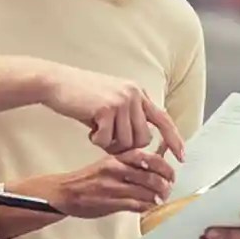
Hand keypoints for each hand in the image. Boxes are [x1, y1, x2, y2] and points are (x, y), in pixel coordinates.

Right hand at [41, 63, 185, 160]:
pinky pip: (107, 140)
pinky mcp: (106, 109)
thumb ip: (129, 115)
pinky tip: (89, 127)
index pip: (163, 119)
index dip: (173, 138)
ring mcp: (121, 101)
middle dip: (126, 146)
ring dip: (109, 143)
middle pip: (143, 139)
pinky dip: (97, 140)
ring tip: (97, 129)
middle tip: (108, 139)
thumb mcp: (113, 99)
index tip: (181, 156)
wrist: (57, 82)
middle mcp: (134, 95)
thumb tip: (141, 142)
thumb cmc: (82, 95)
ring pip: (125, 142)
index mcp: (138, 92)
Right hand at [49, 148, 176, 218]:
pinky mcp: (110, 202)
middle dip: (165, 184)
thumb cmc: (89, 178)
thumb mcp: (110, 162)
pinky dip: (146, 206)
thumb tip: (158, 160)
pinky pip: (136, 205)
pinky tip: (149, 206)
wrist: (66, 192)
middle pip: (151, 175)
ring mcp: (113, 186)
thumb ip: (131, 162)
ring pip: (146, 191)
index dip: (165, 166)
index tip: (171, 174)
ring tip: (161, 199)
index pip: (148, 157)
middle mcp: (116, 169)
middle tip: (168, 188)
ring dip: (158, 197)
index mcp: (117, 157)